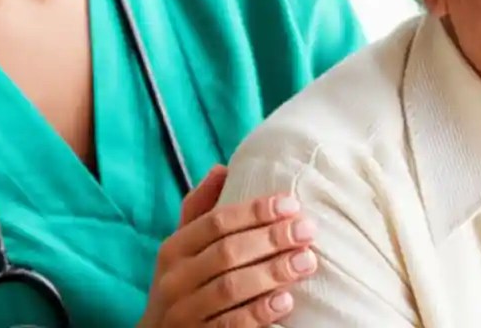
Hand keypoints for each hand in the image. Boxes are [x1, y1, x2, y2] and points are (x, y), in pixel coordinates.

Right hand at [140, 165, 318, 326]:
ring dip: (273, 272)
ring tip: (306, 261)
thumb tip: (222, 169)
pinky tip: (285, 300)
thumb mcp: (181, 248)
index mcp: (173, 250)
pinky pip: (232, 324)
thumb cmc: (180, 285)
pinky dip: (259, 312)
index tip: (290, 204)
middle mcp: (175, 280)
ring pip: (232, 288)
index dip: (255, 211)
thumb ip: (199, 210)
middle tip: (307, 230)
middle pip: (227, 252)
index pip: (215, 222)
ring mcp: (185, 312)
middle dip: (271, 238)